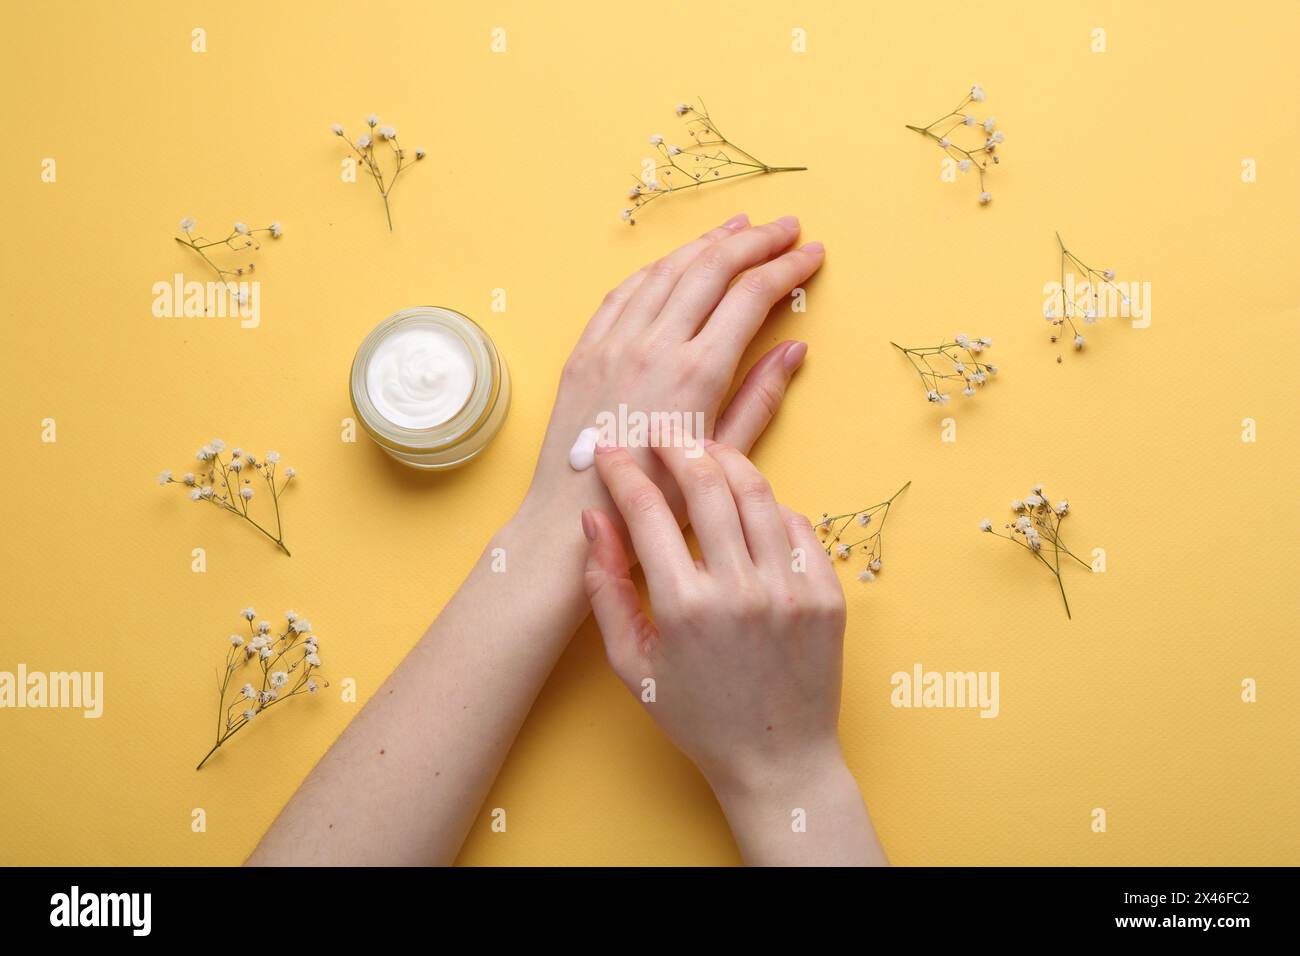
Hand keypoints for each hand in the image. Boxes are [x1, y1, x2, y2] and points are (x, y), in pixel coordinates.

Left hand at [519, 213, 822, 525]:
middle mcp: (654, 346)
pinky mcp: (585, 350)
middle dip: (755, 241)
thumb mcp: (719, 456)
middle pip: (712, 268)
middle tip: (786, 228)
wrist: (571, 517)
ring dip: (706, 243)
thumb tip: (793, 351)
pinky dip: (658, 268)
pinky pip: (625, 292)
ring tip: (738, 228)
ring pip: (667, 270)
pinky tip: (676, 261)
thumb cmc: (652, 502)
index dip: (786, 268)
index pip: (750, 296)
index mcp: (696, 374)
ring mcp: (614, 343)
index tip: (812, 255)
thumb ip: (758, 399)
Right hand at [580, 438, 885, 864]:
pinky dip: (769, 505)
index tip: (610, 450)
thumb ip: (606, 589)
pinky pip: (797, 525)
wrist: (778, 760)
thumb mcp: (633, 664)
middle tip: (661, 433)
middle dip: (678, 445)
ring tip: (704, 452)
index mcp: (684, 607)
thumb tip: (592, 519)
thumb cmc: (697, 717)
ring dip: (726, 460)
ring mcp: (791, 589)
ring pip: (758, 493)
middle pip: (708, 482)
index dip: (623, 470)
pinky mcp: (826, 593)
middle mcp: (740, 590)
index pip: (648, 510)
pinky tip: (749, 502)